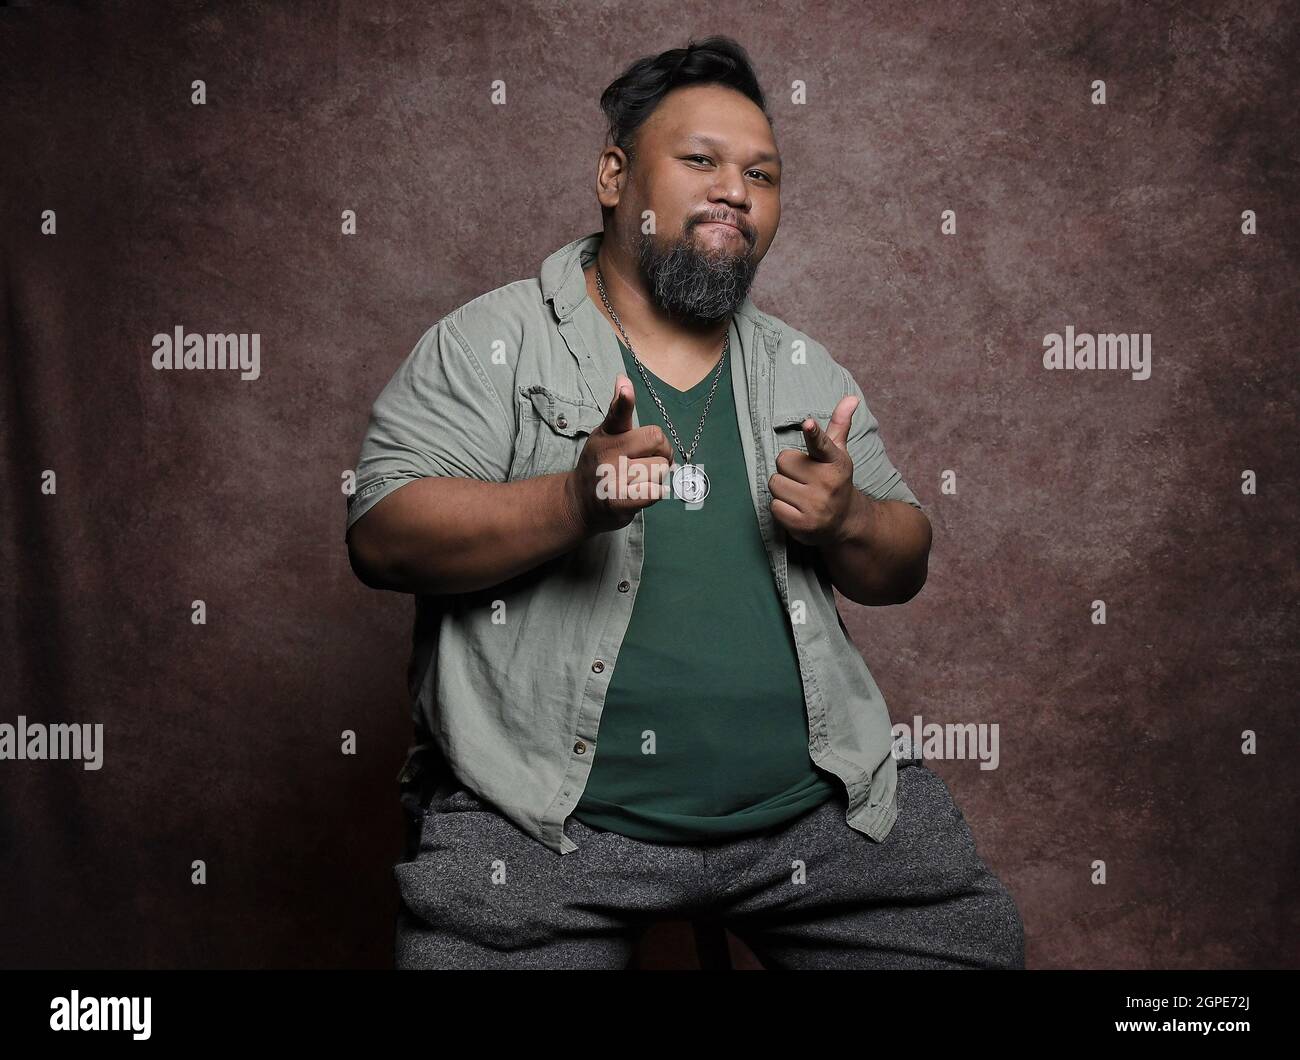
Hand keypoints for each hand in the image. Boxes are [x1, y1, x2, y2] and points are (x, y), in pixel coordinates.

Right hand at [564, 374, 674, 534]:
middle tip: (652, 460)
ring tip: (640, 480)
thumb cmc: (600, 464)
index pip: (617, 413)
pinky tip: (644, 493)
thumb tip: (623, 378)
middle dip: (663, 452)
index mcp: (608, 434)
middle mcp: (608, 453)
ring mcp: (611, 477)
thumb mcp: (605, 434)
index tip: (625, 387)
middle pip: (657, 440)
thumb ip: (618, 411)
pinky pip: (652, 492)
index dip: (624, 400)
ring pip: (660, 468)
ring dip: (658, 477)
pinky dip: (655, 492)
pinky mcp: (617, 501)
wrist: (579, 503)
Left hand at [768, 394, 860, 546]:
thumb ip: (839, 425)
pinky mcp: (803, 524)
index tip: (808, 423)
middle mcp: (827, 483)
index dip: (813, 433)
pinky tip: (796, 509)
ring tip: (799, 494)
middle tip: (803, 478)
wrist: (845, 522)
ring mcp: (816, 505)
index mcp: (835, 462)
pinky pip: (774, 506)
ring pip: (775, 484)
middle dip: (788, 469)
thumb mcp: (839, 453)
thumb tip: (852, 397)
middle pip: (783, 462)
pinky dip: (780, 507)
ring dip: (782, 488)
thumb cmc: (835, 480)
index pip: (822, 444)